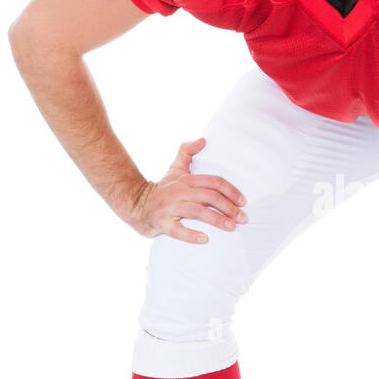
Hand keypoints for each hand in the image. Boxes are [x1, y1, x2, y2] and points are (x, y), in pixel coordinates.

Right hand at [122, 138, 246, 243]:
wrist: (135, 204)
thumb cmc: (162, 189)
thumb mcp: (174, 169)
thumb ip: (187, 152)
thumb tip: (203, 139)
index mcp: (186, 180)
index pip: (213, 182)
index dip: (231, 191)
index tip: (243, 202)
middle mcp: (179, 192)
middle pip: (209, 197)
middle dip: (229, 207)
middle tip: (243, 218)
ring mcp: (170, 208)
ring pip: (197, 212)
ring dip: (217, 220)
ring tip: (231, 227)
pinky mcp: (162, 223)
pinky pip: (178, 230)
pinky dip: (192, 235)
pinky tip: (205, 239)